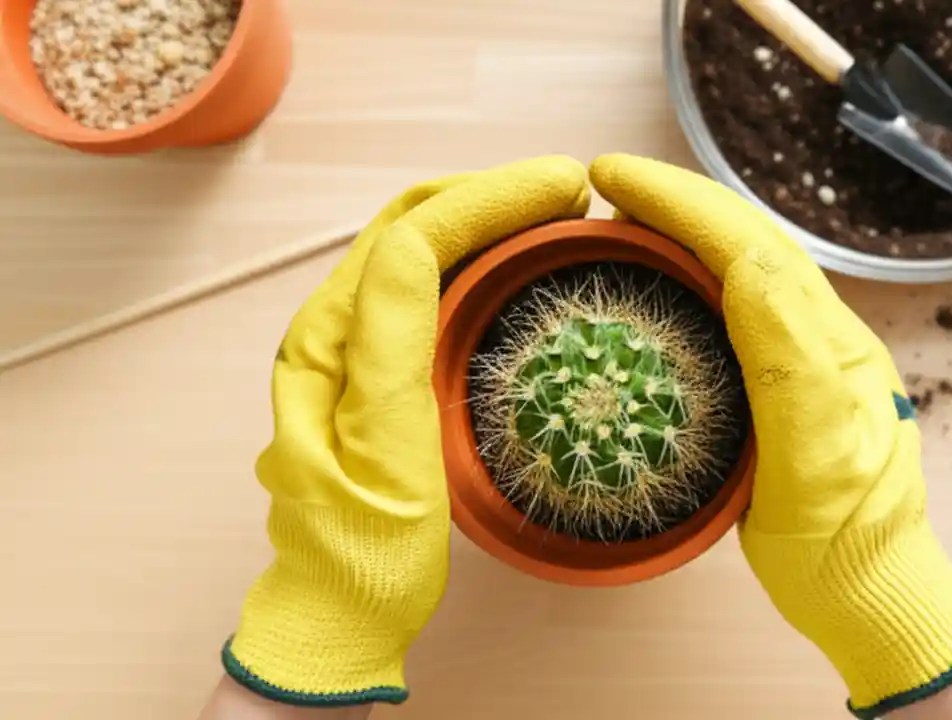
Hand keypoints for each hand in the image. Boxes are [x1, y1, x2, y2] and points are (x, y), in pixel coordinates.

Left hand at [222, 157, 590, 705]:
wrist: (340, 612)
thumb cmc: (366, 551)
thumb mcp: (383, 457)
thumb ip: (389, 351)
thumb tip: (411, 250)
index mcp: (331, 346)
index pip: (411, 236)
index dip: (488, 198)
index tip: (563, 188)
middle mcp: (332, 332)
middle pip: (406, 222)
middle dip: (485, 191)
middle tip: (566, 188)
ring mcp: (351, 349)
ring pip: (413, 247)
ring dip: (480, 215)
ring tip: (550, 210)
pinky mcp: (375, 369)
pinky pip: (422, 285)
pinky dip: (471, 255)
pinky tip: (513, 261)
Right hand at [590, 155, 951, 717]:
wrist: (874, 594)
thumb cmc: (840, 546)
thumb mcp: (813, 467)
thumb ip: (790, 369)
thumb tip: (751, 268)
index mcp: (829, 351)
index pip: (748, 246)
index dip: (679, 201)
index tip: (611, 176)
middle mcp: (828, 338)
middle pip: (750, 239)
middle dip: (679, 198)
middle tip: (606, 184)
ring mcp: (816, 357)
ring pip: (749, 263)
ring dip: (689, 225)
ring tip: (627, 215)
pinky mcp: (799, 381)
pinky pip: (746, 301)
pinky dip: (698, 269)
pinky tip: (667, 278)